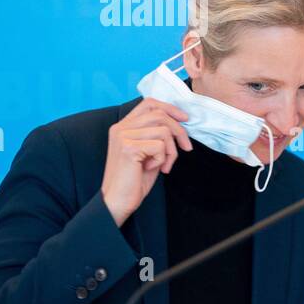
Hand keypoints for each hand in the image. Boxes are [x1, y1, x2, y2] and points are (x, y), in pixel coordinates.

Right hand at [101, 98, 192, 225]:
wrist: (118, 200)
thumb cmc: (134, 179)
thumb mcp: (148, 152)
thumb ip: (157, 135)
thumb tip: (181, 122)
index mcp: (123, 126)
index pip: (149, 103)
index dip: (170, 108)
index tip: (185, 119)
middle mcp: (120, 128)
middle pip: (160, 115)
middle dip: (179, 131)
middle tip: (186, 148)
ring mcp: (123, 136)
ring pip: (163, 131)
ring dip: (172, 151)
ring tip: (164, 165)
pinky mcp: (128, 148)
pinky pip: (160, 146)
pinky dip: (164, 159)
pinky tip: (153, 168)